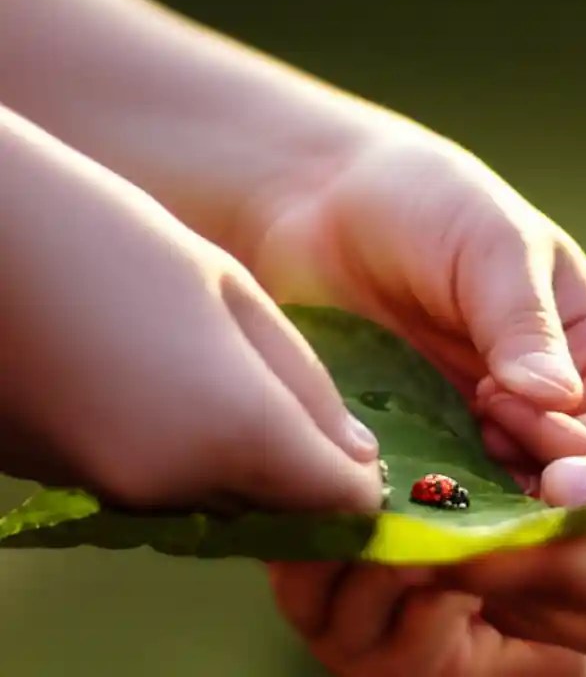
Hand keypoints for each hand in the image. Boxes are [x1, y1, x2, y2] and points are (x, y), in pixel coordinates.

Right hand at [0, 104, 381, 512]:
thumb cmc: (101, 236)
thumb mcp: (229, 289)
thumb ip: (304, 381)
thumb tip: (359, 456)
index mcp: (234, 428)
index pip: (340, 501)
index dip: (360, 476)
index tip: (364, 436)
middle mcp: (176, 484)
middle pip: (280, 507)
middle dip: (302, 469)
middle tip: (291, 391)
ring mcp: (113, 493)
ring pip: (220, 501)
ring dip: (240, 460)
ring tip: (214, 365)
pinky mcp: (62, 486)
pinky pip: (157, 487)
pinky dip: (177, 454)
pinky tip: (152, 376)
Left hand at [244, 120, 585, 674]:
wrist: (317, 202)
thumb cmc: (425, 202)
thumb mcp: (493, 245)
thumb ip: (526, 322)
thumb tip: (560, 399)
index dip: (585, 445)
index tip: (509, 409)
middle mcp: (548, 404)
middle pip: (572, 484)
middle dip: (531, 480)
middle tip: (470, 432)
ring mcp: (483, 434)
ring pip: (506, 506)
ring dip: (478, 503)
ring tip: (428, 460)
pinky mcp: (422, 453)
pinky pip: (440, 501)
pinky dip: (426, 505)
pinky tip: (393, 477)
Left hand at [437, 430, 585, 676]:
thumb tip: (554, 479)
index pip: (535, 572)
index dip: (465, 533)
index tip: (411, 489)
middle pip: (523, 606)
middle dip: (472, 546)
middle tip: (439, 471)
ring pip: (548, 622)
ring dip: (507, 564)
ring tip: (485, 485)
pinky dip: (552, 581)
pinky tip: (553, 524)